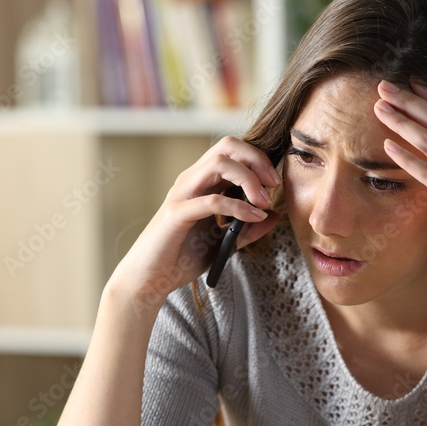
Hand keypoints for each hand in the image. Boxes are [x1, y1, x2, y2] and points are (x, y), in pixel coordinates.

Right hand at [109, 136, 280, 310]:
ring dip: (249, 179)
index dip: (257, 159)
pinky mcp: (177, 214)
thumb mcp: (223, 243)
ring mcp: (182, 194)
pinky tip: (253, 217)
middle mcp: (190, 181)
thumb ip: (247, 229)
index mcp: (201, 183)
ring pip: (219, 164)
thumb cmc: (181, 258)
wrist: (150, 279)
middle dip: (257, 159)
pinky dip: (238, 206)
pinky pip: (212, 200)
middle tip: (274, 184)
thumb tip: (273, 216)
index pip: (231, 151)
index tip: (275, 183)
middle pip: (227, 146)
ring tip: (264, 201)